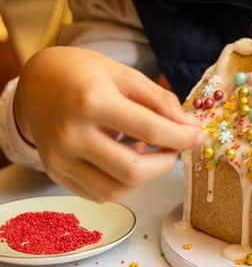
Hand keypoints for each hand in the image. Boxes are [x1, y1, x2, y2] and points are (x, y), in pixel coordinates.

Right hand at [14, 46, 203, 201]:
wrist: (36, 82)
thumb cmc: (84, 73)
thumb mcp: (125, 75)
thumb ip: (159, 100)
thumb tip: (189, 126)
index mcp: (92, 102)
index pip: (149, 130)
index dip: (181, 137)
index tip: (199, 136)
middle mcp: (72, 135)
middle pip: (132, 170)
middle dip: (166, 163)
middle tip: (176, 148)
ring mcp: (60, 159)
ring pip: (116, 190)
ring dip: (144, 177)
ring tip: (148, 151)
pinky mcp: (56, 174)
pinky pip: (99, 193)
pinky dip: (123, 183)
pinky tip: (126, 158)